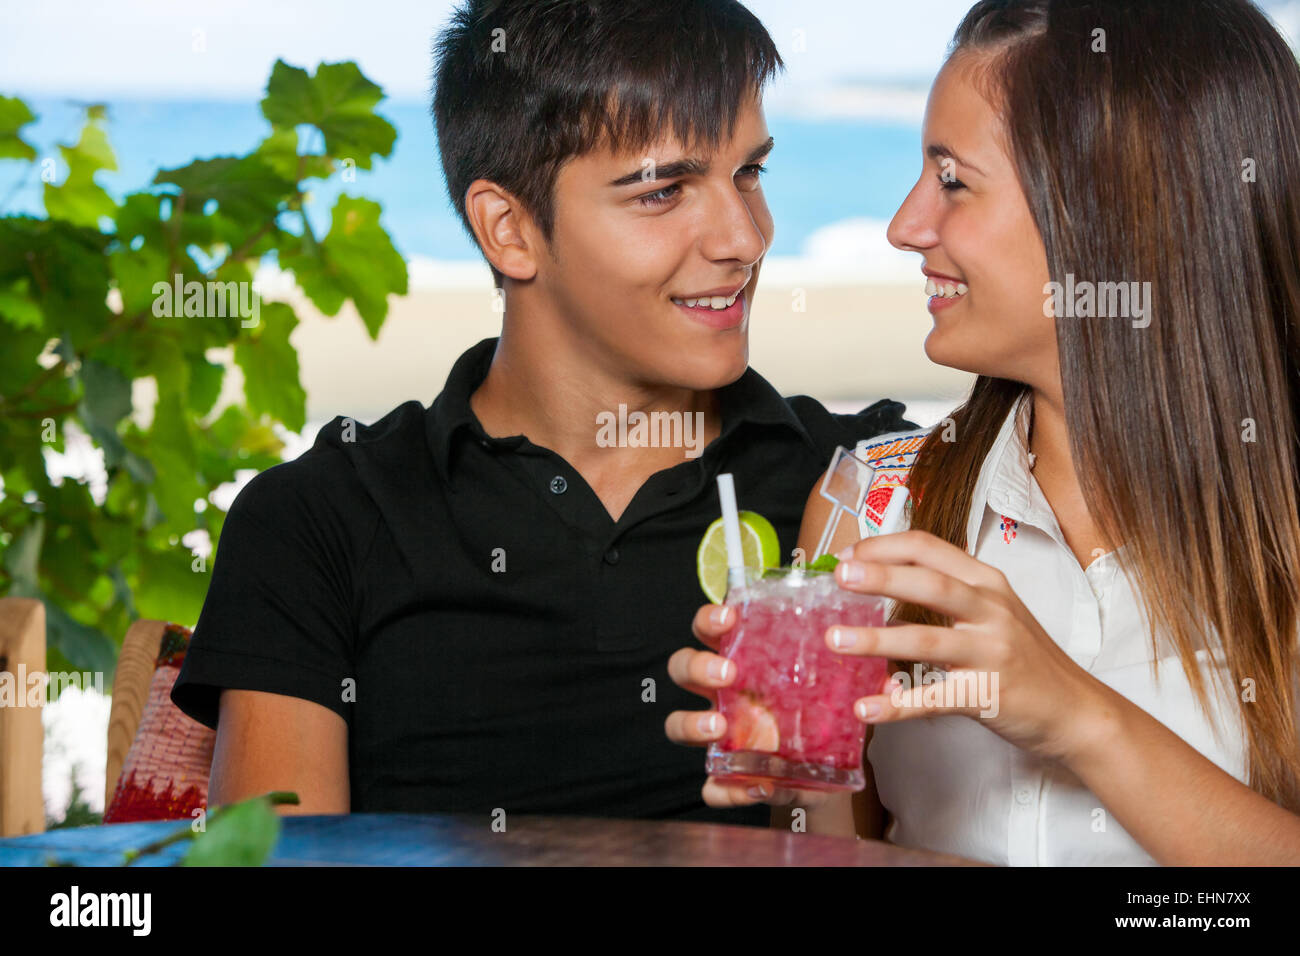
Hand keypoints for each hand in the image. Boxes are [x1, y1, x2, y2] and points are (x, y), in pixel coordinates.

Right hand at [664, 603, 836, 808]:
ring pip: (677, 724)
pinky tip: (757, 788)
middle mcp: (722, 697)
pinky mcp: (725, 778)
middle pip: (683, 669)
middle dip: (697, 666)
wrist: (825, 776)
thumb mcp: (834, 697)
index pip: (709, 631)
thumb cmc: (821, 720)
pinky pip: (711, 788)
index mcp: (742, 664)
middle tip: (728, 673)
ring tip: (719, 728)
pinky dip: (728, 790)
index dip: (710, 620)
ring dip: (691, 724)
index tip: (730, 617)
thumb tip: (871, 685)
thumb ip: (847, 689)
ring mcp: (719, 739)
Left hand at [826, 531, 1113, 763]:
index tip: (848, 556)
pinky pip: (934, 699)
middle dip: (881, 577)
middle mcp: (990, 610)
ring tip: (835, 639)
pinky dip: (897, 704)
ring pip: (926, 640)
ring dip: (876, 639)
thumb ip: (943, 599)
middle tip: (839, 577)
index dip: (885, 548)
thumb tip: (881, 598)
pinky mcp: (988, 695)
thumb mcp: (991, 614)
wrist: (1075, 709)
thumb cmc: (1025, 658)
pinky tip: (866, 706)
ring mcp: (990, 653)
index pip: (930, 548)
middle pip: (930, 584)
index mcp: (986, 583)